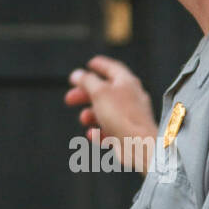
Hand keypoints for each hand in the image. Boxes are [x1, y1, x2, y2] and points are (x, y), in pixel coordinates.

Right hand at [65, 55, 157, 171]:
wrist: (139, 145)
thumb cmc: (122, 116)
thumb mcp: (99, 92)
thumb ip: (87, 81)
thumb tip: (77, 74)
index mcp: (127, 82)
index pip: (112, 68)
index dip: (100, 65)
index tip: (89, 64)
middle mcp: (131, 97)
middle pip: (105, 91)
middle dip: (85, 95)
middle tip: (69, 98)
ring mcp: (130, 116)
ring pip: (106, 112)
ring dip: (91, 115)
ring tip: (84, 119)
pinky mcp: (128, 133)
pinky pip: (110, 130)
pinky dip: (99, 131)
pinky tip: (93, 135)